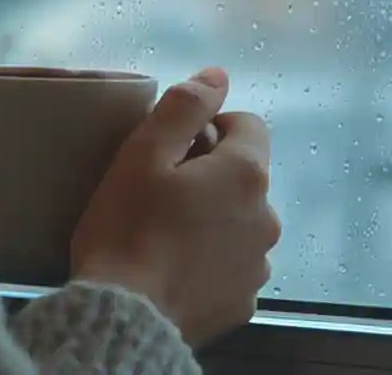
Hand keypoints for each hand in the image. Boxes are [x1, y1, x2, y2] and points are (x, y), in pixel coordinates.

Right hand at [70, 68, 280, 345]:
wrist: (124, 317)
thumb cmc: (127, 228)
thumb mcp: (144, 154)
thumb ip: (185, 107)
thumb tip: (217, 75)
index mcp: (246, 174)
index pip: (249, 125)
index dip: (212, 126)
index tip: (176, 146)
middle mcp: (267, 216)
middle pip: (245, 176)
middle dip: (211, 174)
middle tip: (160, 191)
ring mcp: (259, 263)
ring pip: (240, 222)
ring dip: (215, 218)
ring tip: (165, 234)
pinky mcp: (244, 301)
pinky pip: (233, 265)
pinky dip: (211, 261)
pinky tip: (174, 268)